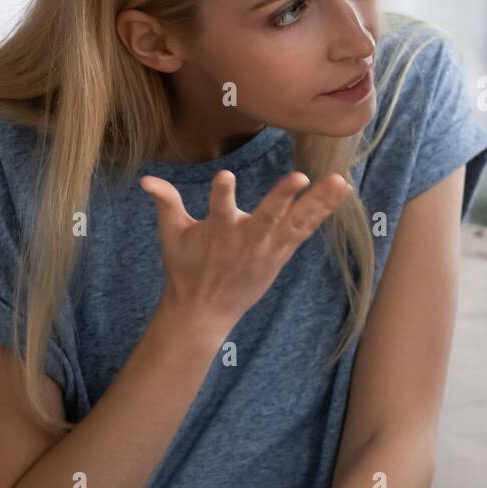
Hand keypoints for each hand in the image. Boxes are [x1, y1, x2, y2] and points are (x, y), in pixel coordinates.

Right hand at [141, 168, 350, 334]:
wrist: (204, 310)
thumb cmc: (185, 269)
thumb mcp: (171, 236)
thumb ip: (166, 203)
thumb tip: (146, 178)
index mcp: (218, 232)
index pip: (219, 208)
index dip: (222, 193)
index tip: (225, 177)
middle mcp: (247, 240)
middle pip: (268, 216)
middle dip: (283, 197)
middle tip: (299, 177)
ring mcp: (269, 248)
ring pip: (297, 222)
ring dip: (319, 201)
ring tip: (341, 181)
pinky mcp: (282, 254)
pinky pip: (305, 230)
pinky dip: (322, 212)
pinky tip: (340, 193)